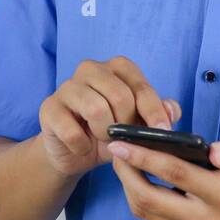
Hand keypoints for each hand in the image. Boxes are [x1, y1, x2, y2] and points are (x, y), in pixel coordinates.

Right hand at [38, 56, 180, 177]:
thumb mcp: (138, 124)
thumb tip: (171, 110)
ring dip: (104, 133)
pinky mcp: (48, 108)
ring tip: (102, 140)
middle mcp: (90, 69)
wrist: (75, 152)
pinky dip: (82, 146)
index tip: (163, 130)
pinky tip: (82, 147)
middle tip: (123, 138)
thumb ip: (158, 114)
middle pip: (119, 95)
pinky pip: (71, 131)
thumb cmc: (110, 131)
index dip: (153, 110)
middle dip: (126, 124)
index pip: (140, 85)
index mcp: (116, 67)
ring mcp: (67, 86)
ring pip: (96, 109)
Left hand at [107, 135, 219, 219]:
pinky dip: (147, 200)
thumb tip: (213, 152)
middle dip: (126, 174)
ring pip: (149, 215)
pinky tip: (146, 178)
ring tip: (126, 161)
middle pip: (149, 201)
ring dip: (132, 187)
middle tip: (115, 151)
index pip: (174, 173)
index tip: (120, 143)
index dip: (143, 157)